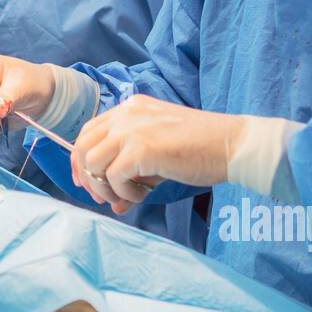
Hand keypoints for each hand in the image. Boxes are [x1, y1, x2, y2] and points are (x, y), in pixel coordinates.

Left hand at [71, 95, 246, 213]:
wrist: (230, 144)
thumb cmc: (200, 149)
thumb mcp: (158, 153)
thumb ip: (132, 173)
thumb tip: (113, 203)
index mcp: (129, 108)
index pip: (88, 132)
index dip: (81, 161)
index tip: (88, 184)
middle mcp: (126, 113)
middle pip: (82, 146)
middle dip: (87, 178)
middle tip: (104, 198)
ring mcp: (132, 129)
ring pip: (92, 163)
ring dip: (106, 188)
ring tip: (130, 196)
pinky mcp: (141, 148)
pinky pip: (114, 177)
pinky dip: (124, 193)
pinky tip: (143, 194)